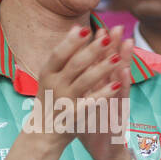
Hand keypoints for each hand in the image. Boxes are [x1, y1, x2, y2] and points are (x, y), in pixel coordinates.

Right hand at [28, 23, 127, 156]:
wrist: (43, 132)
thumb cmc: (50, 98)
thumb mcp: (51, 75)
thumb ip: (64, 55)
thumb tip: (77, 27)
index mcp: (47, 73)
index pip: (58, 54)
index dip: (71, 42)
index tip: (85, 29)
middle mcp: (54, 86)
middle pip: (74, 65)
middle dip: (92, 51)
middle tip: (107, 38)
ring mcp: (64, 101)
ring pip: (84, 82)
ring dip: (101, 69)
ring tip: (117, 58)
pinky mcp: (75, 115)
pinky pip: (91, 103)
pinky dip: (104, 93)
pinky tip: (116, 85)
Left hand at [75, 26, 133, 159]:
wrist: (106, 155)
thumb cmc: (94, 129)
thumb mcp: (85, 106)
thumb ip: (81, 90)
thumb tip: (70, 73)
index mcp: (99, 91)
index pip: (98, 66)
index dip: (98, 49)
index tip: (95, 29)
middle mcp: (110, 95)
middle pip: (113, 67)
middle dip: (114, 47)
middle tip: (117, 28)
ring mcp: (117, 106)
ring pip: (121, 81)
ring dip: (125, 62)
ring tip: (127, 44)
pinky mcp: (120, 119)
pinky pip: (121, 101)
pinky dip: (123, 88)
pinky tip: (125, 74)